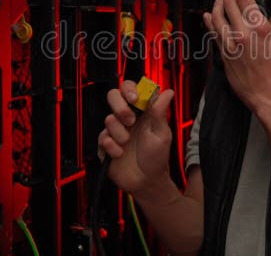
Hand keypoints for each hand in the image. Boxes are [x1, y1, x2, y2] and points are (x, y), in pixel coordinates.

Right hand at [98, 80, 174, 197]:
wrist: (146, 181)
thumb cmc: (157, 158)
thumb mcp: (162, 134)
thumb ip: (160, 112)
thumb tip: (168, 92)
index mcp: (141, 112)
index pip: (130, 90)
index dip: (129, 89)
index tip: (135, 98)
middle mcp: (126, 118)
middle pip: (113, 97)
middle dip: (120, 107)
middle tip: (130, 120)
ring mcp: (115, 131)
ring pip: (108, 119)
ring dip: (120, 132)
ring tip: (128, 143)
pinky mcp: (105, 145)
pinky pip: (102, 138)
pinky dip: (112, 147)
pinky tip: (120, 153)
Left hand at [203, 0, 270, 111]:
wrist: (268, 93)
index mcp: (259, 27)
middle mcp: (242, 33)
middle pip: (228, 4)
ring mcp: (230, 43)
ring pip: (216, 16)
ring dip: (217, 5)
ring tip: (220, 1)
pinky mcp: (223, 54)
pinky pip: (212, 33)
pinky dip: (209, 22)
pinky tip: (209, 16)